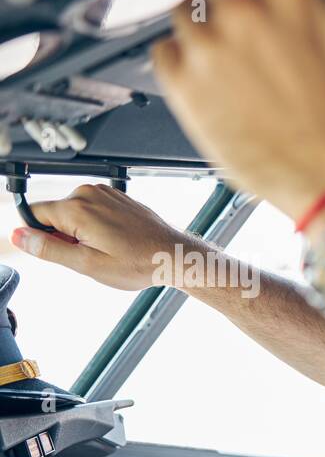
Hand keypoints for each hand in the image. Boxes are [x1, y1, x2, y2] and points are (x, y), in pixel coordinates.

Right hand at [10, 184, 196, 291]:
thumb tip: (19, 236)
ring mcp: (103, 192)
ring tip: (107, 248)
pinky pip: (91, 210)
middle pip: (53, 214)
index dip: (41, 237)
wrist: (174, 255)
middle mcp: (87, 193)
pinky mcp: (115, 196)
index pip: (32, 215)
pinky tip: (116, 240)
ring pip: (73, 213)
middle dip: (64, 236)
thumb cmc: (138, 263)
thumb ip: (49, 249)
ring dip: (81, 232)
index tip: (63, 251)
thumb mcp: (88, 264)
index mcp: (75, 208)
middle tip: (91, 254)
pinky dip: (96, 226)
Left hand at [151, 0, 324, 221]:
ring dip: (206, 31)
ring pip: (185, 11)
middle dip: (230, 0)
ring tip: (240, 69)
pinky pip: (165, 50)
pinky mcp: (183, 84)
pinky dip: (185, 63)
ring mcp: (207, 45)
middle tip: (252, 34)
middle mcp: (240, 8)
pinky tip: (220, 86)